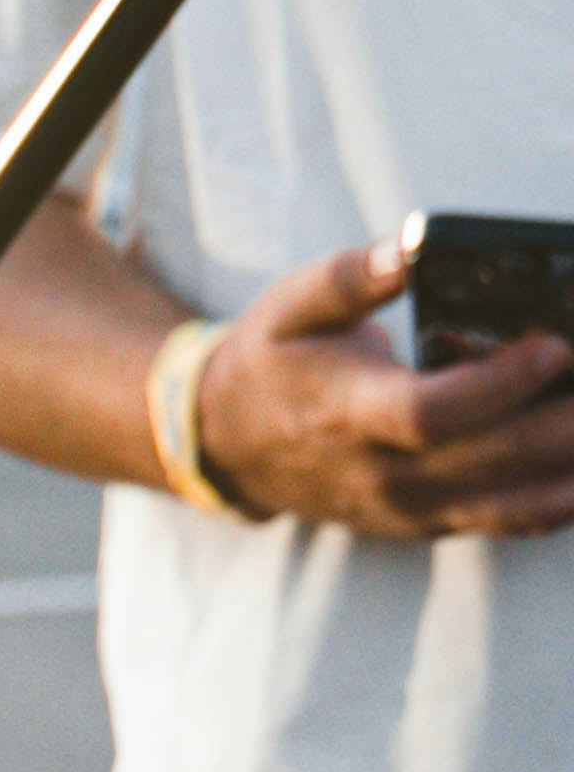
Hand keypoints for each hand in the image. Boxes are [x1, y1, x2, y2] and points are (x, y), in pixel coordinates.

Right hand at [194, 236, 573, 536]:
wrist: (230, 446)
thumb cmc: (272, 364)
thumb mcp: (293, 306)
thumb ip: (350, 276)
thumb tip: (409, 248)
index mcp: (350, 414)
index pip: (431, 413)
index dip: (497, 385)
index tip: (551, 345)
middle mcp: (384, 475)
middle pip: (495, 458)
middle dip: (568, 420)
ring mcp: (409, 509)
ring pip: (514, 503)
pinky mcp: (429, 523)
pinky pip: (509, 521)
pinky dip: (561, 497)